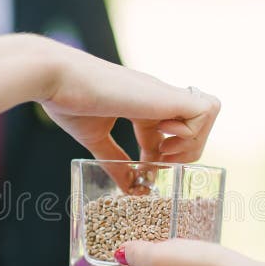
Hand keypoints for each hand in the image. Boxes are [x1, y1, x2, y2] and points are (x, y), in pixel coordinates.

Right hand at [38, 39, 219, 162]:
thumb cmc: (68, 102)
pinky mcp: (166, 95)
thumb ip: (114, 162)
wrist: (56, 78)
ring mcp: (163, 94)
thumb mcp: (96, 139)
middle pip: (197, 121)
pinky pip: (206, 110)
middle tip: (160, 165)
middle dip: (186, 151)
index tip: (144, 173)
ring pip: (208, 113)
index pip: (171, 130)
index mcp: (141, 104)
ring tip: (164, 153)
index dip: (165, 157)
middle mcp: (157, 97)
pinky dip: (193, 133)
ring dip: (193, 142)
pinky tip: (163, 141)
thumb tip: (128, 188)